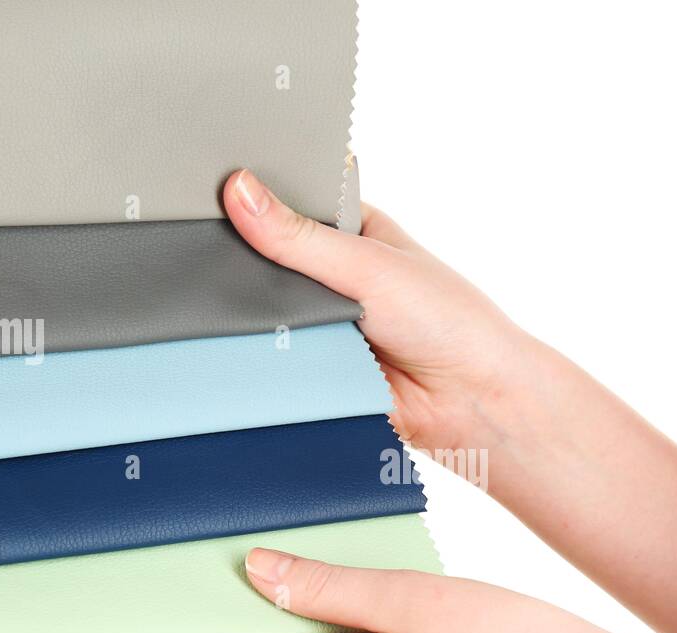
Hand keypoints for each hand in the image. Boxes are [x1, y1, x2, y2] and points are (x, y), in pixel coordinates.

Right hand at [223, 169, 532, 451]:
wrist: (471, 402)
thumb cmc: (448, 322)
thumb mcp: (369, 264)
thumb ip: (302, 236)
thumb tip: (241, 191)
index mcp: (353, 231)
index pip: (289, 201)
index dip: (254, 196)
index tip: (208, 186)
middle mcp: (333, 275)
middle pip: (267, 259)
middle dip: (246, 261)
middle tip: (205, 248)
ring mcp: (321, 322)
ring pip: (263, 312)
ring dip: (254, 314)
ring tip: (220, 299)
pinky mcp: (313, 368)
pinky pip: (271, 358)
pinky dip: (261, 355)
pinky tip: (238, 346)